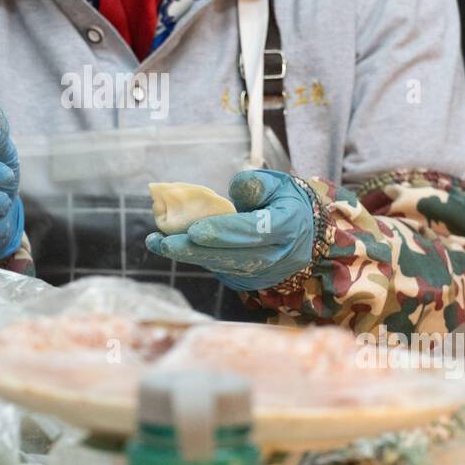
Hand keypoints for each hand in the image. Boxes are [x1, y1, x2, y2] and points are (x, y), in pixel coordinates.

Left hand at [145, 169, 315, 291]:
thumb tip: (235, 190)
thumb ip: (257, 184)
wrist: (306, 232)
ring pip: (223, 266)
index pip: (253, 232)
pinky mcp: (251, 280)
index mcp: (288, 227)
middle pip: (232, 256)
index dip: (224, 232)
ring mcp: (264, 273)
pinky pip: (221, 270)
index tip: (195, 230)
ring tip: (157, 243)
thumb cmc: (286, 202)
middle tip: (162, 242)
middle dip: (194, 250)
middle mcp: (277, 256)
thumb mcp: (279, 184)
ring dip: (188, 256)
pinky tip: (174, 248)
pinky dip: (197, 259)